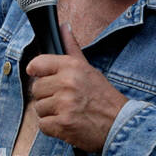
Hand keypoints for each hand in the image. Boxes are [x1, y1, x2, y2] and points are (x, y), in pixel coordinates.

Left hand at [26, 23, 127, 152]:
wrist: (120, 124)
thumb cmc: (103, 97)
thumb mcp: (88, 69)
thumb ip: (72, 48)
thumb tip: (63, 27)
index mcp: (71, 67)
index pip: (37, 64)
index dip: (36, 72)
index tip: (41, 77)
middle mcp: (67, 83)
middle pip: (36, 89)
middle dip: (47, 96)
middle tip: (64, 100)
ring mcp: (64, 104)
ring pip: (38, 108)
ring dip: (50, 113)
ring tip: (68, 112)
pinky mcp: (63, 124)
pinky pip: (42, 125)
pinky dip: (52, 128)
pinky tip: (67, 123)